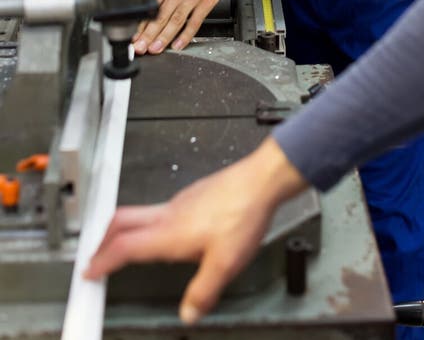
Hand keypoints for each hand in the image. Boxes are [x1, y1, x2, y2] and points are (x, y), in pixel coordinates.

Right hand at [85, 138, 308, 325]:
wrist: (261, 181)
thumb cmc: (244, 215)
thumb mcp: (225, 264)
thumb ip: (203, 292)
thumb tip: (188, 314)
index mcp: (169, 233)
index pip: (124, 247)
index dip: (102, 261)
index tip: (90, 271)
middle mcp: (169, 214)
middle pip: (121, 222)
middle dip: (102, 240)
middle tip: (95, 256)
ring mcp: (180, 202)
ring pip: (140, 213)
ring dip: (123, 230)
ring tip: (122, 246)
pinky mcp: (192, 196)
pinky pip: (159, 209)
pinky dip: (146, 223)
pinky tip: (162, 232)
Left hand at [134, 0, 240, 54]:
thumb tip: (154, 0)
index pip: (149, 6)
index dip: (140, 24)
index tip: (134, 35)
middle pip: (159, 17)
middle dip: (148, 35)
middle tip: (140, 48)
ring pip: (175, 22)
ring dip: (164, 38)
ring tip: (155, 49)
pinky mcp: (207, 1)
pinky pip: (194, 22)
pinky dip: (186, 35)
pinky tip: (179, 44)